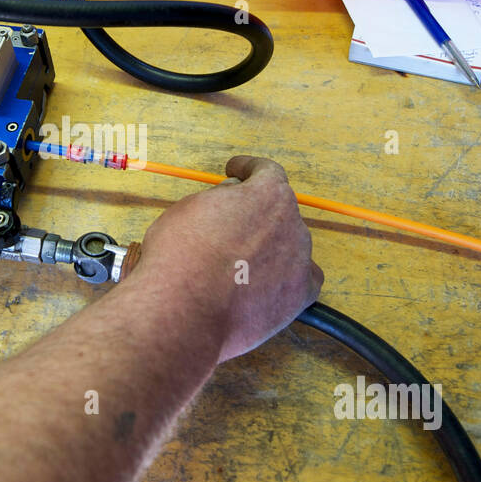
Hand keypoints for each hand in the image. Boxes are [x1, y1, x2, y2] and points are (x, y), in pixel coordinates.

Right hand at [134, 156, 322, 362]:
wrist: (184, 312)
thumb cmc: (179, 256)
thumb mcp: (190, 207)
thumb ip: (219, 199)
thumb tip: (230, 200)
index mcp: (268, 194)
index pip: (266, 171)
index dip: (248, 169)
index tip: (237, 171)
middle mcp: (292, 224)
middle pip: (278, 212)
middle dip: (256, 215)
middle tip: (229, 227)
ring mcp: (300, 261)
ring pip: (288, 247)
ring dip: (269, 248)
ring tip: (240, 265)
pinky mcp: (299, 297)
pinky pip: (301, 281)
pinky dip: (285, 279)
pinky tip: (264, 285)